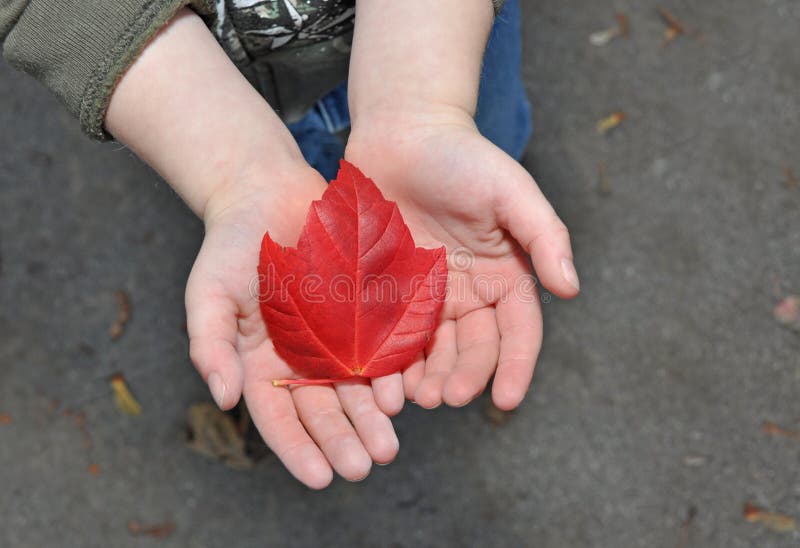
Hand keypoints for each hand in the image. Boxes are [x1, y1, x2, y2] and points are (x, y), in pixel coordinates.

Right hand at [185, 164, 401, 487]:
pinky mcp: (366, 310)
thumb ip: (210, 345)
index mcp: (262, 364)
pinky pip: (383, 346)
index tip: (321, 477)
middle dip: (344, 441)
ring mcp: (337, 336)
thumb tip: (222, 398)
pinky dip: (393, 373)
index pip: (279, 418)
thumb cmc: (230, 244)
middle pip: (325, 410)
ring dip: (373, 419)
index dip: (299, 449)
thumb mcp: (208, 293)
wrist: (268, 192)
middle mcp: (303, 358)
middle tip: (365, 466)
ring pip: (357, 388)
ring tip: (389, 445)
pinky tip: (405, 394)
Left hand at [345, 106, 579, 410]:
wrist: (403, 134)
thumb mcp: (511, 191)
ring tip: (416, 398)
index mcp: (505, 278)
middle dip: (463, 376)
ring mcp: (427, 298)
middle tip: (446, 397)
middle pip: (473, 349)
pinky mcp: (388, 293)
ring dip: (427, 378)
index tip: (505, 400)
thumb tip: (571, 288)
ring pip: (432, 351)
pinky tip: (381, 380)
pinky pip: (390, 333)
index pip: (518, 333)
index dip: (514, 367)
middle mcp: (469, 296)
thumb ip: (543, 236)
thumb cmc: (463, 157)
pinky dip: (388, 360)